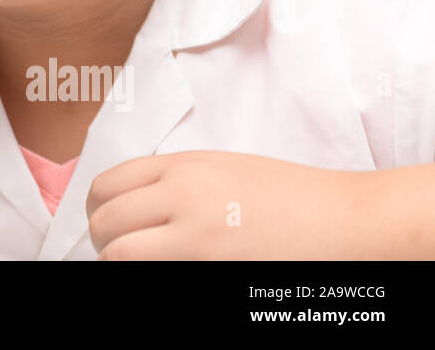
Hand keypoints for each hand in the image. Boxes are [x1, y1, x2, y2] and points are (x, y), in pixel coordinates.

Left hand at [85, 150, 383, 259]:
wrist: (345, 220)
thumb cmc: (292, 197)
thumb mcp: (223, 169)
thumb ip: (175, 181)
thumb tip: (132, 205)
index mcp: (181, 167)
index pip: (105, 185)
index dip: (97, 210)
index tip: (106, 226)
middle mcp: (180, 195)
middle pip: (104, 221)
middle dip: (103, 240)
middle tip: (118, 253)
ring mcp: (194, 235)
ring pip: (117, 254)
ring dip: (117, 262)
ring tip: (136, 266)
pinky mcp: (209, 267)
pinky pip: (153, 273)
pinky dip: (147, 276)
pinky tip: (163, 274)